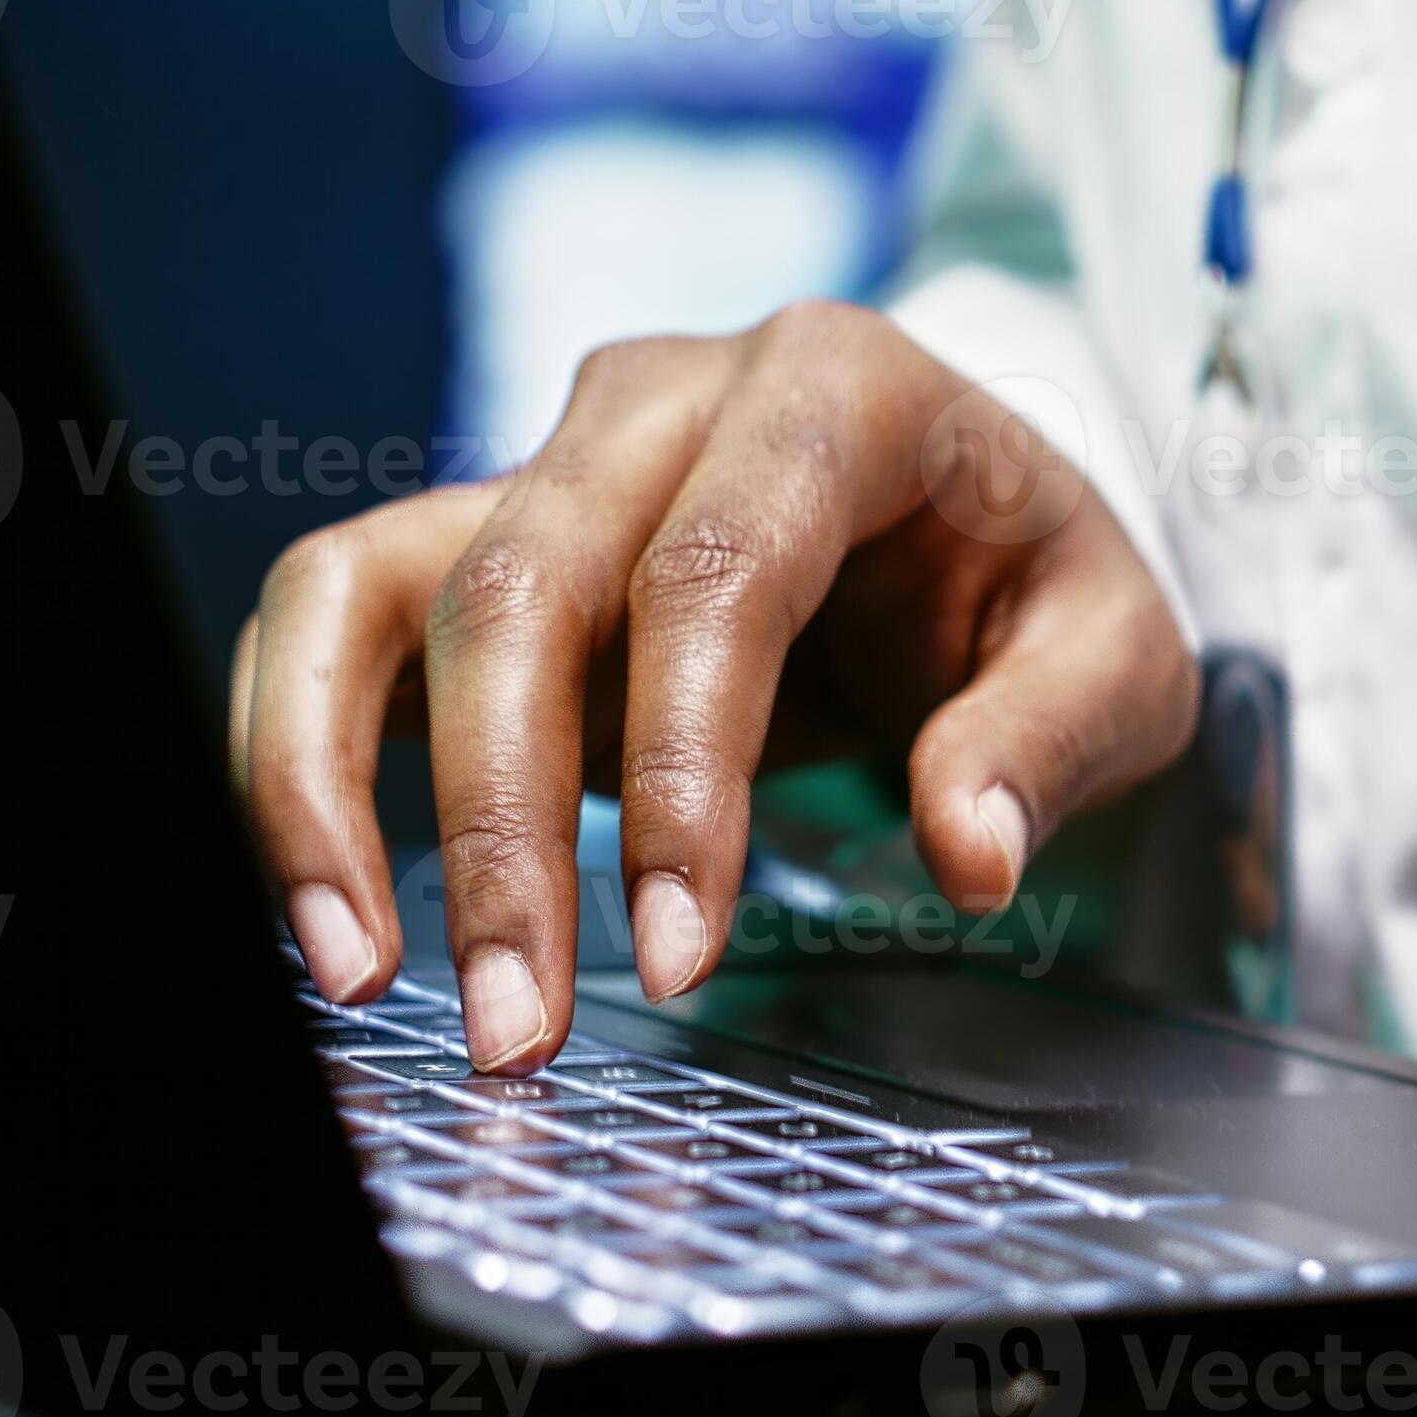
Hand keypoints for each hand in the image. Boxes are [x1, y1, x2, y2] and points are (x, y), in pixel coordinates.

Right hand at [228, 300, 1195, 1071]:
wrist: (966, 511)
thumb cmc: (1034, 581)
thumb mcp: (1121, 652)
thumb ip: (1050, 737)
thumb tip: (967, 851)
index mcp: (837, 385)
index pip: (718, 571)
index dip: (681, 770)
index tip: (677, 956)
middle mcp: (663, 398)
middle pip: (523, 583)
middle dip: (503, 827)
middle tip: (524, 1030)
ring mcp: (549, 458)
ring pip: (373, 582)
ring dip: (335, 787)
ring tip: (357, 977)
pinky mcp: (476, 536)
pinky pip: (333, 615)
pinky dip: (295, 752)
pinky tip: (324, 908)